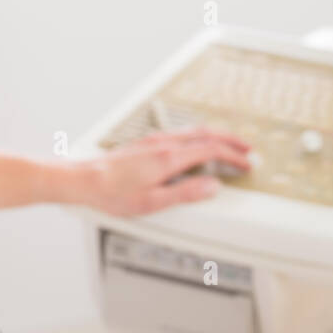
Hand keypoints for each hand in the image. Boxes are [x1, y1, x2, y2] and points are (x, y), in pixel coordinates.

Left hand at [73, 127, 251, 215]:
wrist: (85, 179)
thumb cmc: (113, 193)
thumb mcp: (152, 201)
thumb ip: (185, 194)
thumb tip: (212, 187)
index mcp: (169, 158)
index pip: (211, 151)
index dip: (232, 157)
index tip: (246, 164)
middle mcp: (163, 144)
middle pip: (206, 135)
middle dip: (231, 141)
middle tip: (247, 149)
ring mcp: (155, 141)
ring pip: (194, 131)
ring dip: (216, 136)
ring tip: (228, 145)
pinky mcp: (147, 143)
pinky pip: (182, 133)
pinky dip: (199, 136)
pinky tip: (197, 144)